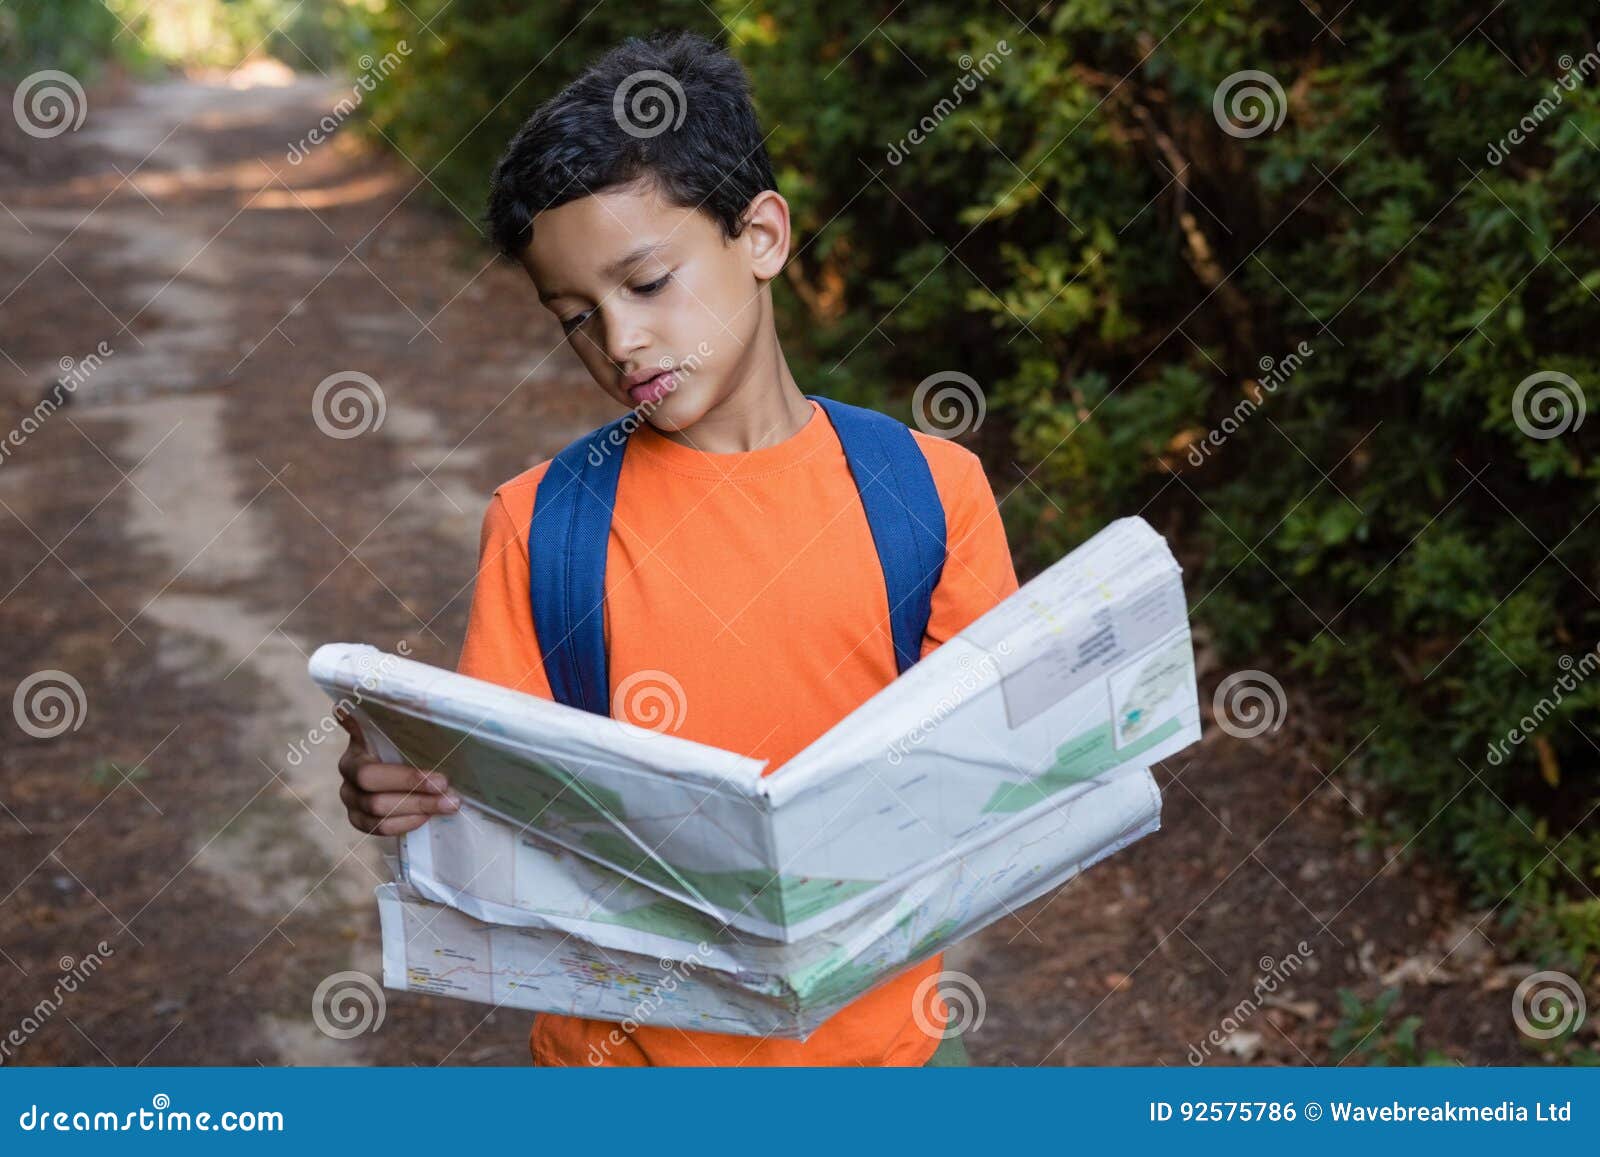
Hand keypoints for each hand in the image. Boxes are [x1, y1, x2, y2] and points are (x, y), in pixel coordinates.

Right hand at [335, 705, 459, 834]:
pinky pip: (382, 828)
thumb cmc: (403, 741)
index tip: (440, 777)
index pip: (370, 771)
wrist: (400, 763)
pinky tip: (429, 815)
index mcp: (356, 751)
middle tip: (447, 787)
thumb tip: (344, 706)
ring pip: (379, 814)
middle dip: (415, 790)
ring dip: (418, 808)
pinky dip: (408, 823)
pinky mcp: (360, 820)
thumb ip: (381, 718)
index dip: (405, 777)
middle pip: (375, 793)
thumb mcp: (398, 727)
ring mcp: (351, 801)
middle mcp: (348, 777)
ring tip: (449, 803)